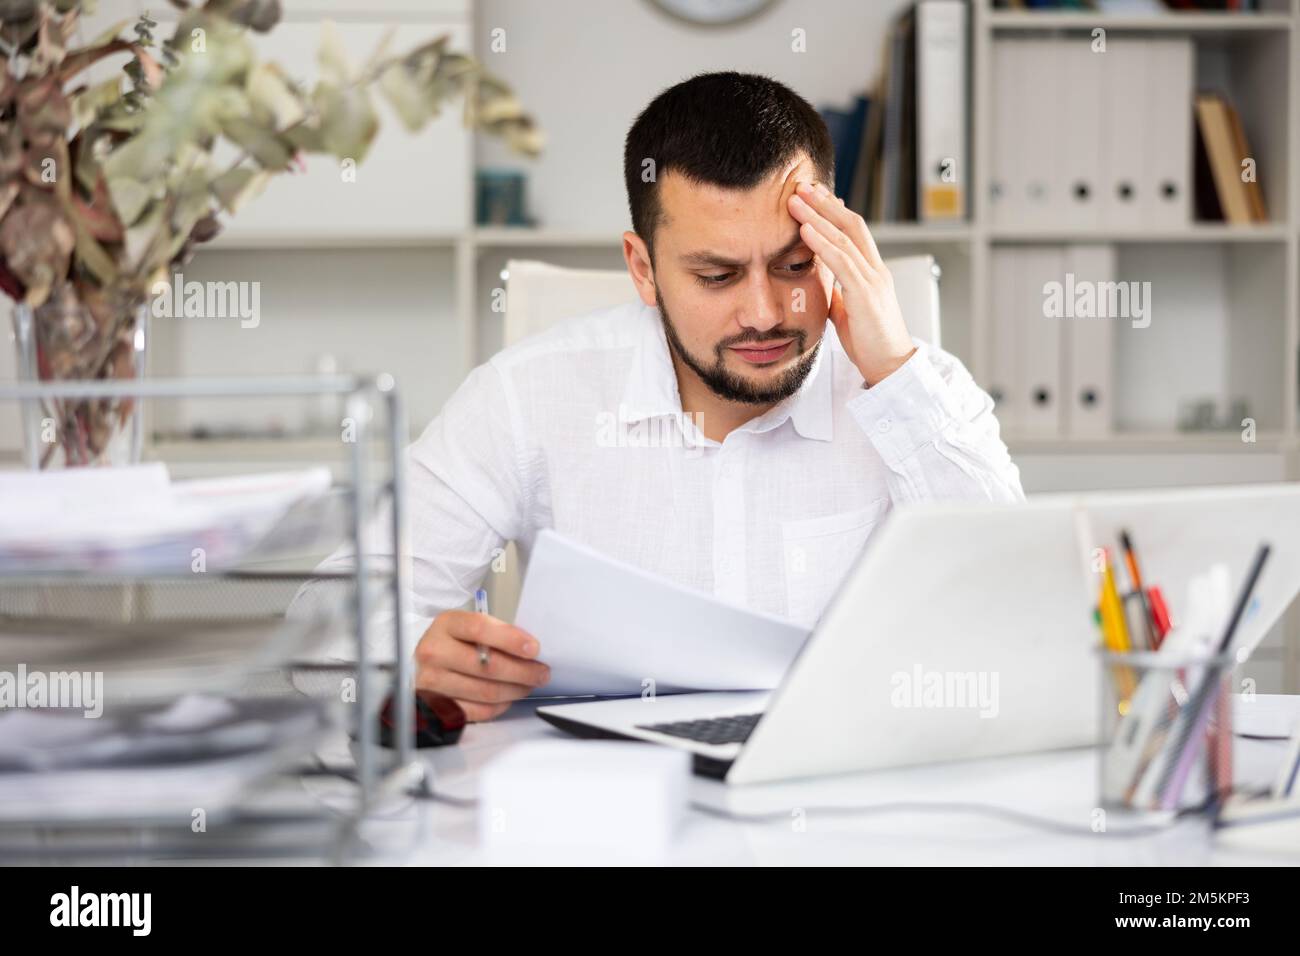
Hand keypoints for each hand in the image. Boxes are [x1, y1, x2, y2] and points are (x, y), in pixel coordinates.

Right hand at [414, 610, 549, 721]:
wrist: (421, 663)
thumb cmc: (453, 643)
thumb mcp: (467, 627)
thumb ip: (495, 633)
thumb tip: (530, 650)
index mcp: (446, 625)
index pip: (480, 629)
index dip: (511, 639)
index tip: (534, 649)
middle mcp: (435, 651)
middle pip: (488, 665)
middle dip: (523, 671)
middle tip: (542, 673)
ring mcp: (432, 681)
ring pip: (486, 691)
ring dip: (515, 690)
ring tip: (529, 685)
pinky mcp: (437, 705)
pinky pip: (478, 711)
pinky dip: (499, 706)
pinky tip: (509, 698)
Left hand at [788, 181, 916, 385]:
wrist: (892, 368)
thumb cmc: (871, 344)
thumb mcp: (848, 311)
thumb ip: (839, 291)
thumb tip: (823, 280)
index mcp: (873, 273)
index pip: (853, 231)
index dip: (833, 211)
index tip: (812, 196)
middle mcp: (876, 270)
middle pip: (851, 223)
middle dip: (825, 203)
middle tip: (801, 186)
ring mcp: (873, 280)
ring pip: (844, 237)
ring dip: (817, 216)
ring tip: (795, 200)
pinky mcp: (866, 295)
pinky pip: (842, 262)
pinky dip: (822, 243)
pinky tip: (805, 229)